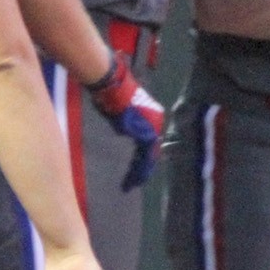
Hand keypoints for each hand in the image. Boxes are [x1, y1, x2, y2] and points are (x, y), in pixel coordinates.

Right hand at [86, 54, 162, 191]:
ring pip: (149, 155)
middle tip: (136, 181)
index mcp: (152, 115)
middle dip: (143, 167)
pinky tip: (135, 179)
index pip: (148, 141)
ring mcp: (153, 126)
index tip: (137, 166)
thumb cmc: (112, 94)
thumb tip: (125, 131)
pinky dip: (140, 168)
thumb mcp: (120, 111)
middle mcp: (156, 121)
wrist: (113, 85)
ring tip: (133, 184)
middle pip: (151, 149)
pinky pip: (145, 156)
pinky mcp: (147, 132)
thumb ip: (126, 123)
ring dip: (141, 171)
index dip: (143, 155)